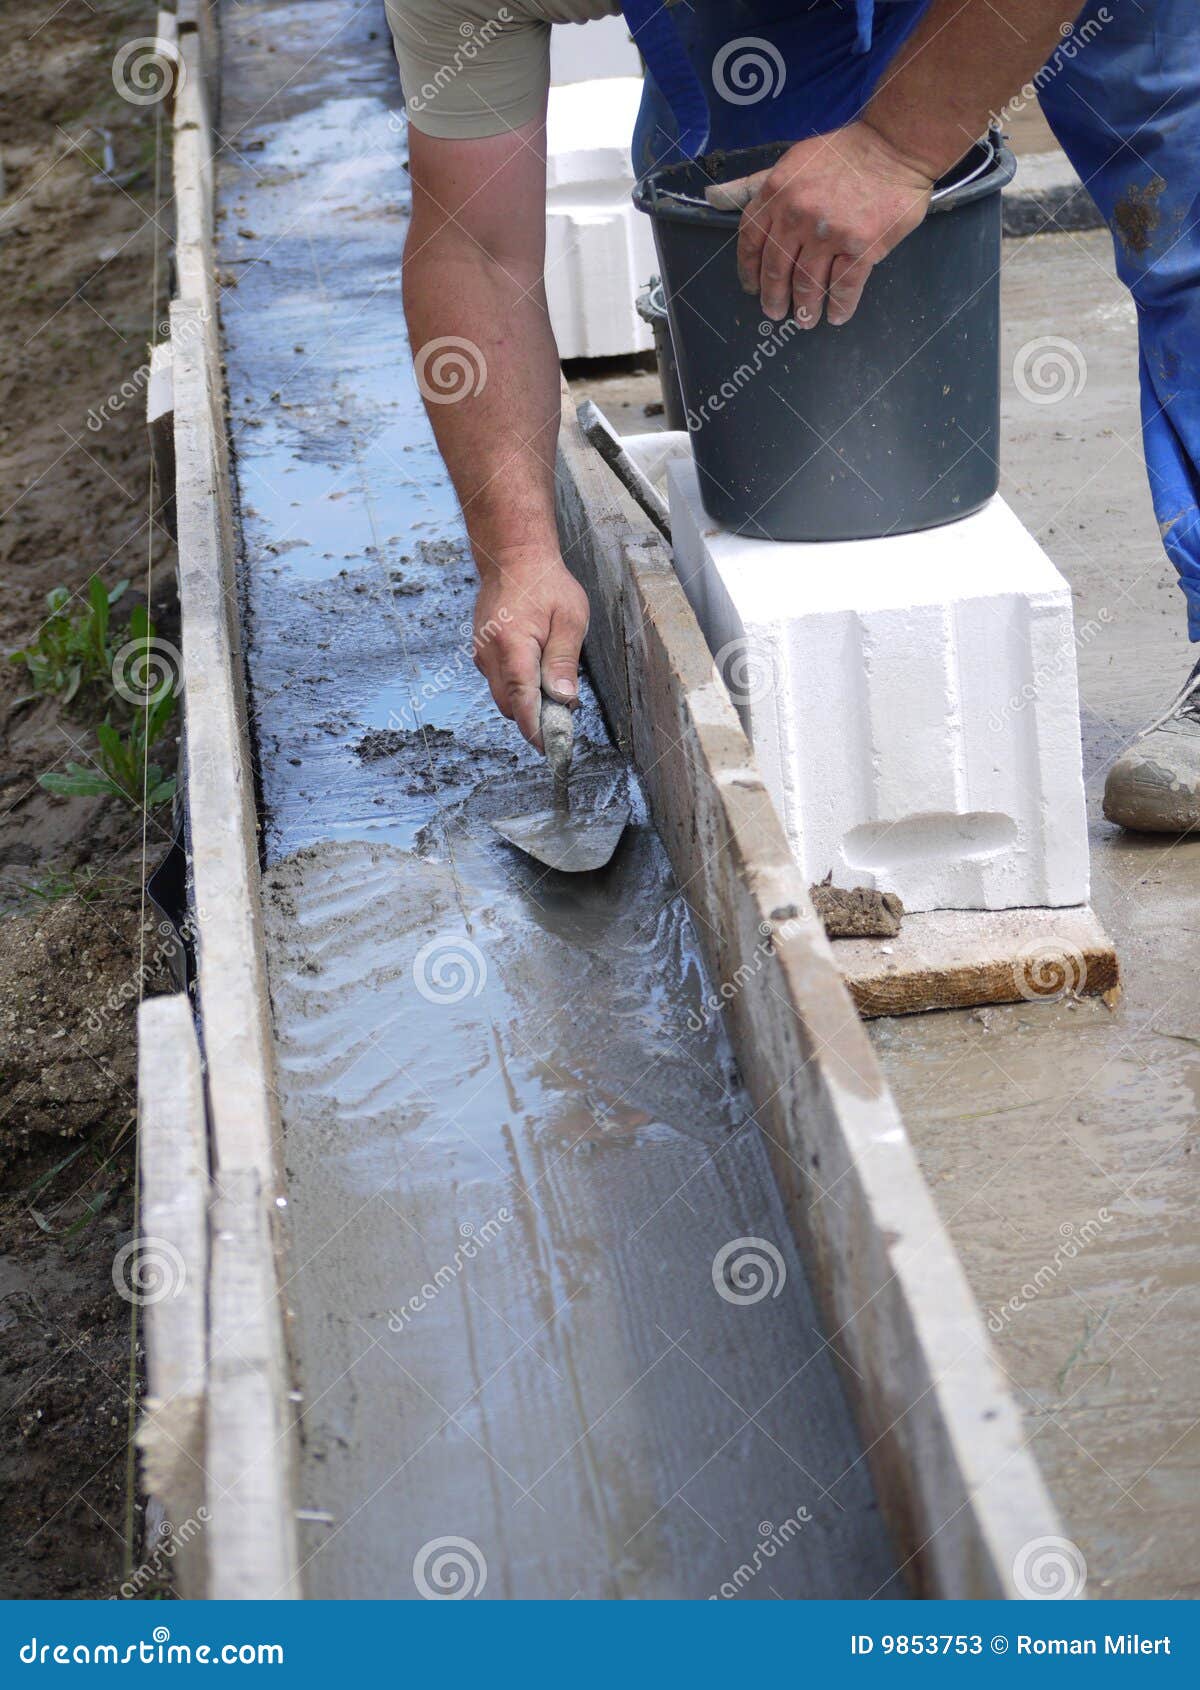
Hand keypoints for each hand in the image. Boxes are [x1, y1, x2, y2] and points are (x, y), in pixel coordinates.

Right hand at [472, 555, 589, 748]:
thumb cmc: (545, 582)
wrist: (513, 556)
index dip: (536, 730)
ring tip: (553, 686)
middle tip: (564, 716)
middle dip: (533, 717)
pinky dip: (517, 686)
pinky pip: (499, 681)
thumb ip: (564, 661)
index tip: (550, 749)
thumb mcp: (570, 619)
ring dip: (525, 701)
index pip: (522, 702)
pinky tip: (537, 671)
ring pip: (503, 695)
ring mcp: (482, 654)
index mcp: (513, 646)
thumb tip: (564, 699)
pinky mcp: (481, 652)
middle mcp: (490, 654)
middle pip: (509, 706)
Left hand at [705, 120, 934, 328]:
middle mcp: (798, 215)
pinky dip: (840, 306)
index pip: (750, 240)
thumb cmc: (844, 152)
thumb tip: (712, 198)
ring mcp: (829, 233)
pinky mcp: (861, 247)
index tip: (751, 287)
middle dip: (774, 298)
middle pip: (776, 269)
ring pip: (807, 284)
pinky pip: (844, 287)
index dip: (748, 270)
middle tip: (776, 313)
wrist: (895, 145)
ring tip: (805, 321)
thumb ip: (755, 185)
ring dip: (805, 309)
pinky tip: (836, 316)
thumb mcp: (792, 161)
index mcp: (777, 193)